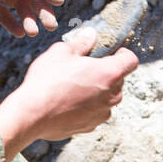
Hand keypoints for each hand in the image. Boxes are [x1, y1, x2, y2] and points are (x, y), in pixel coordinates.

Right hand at [0, 27, 138, 159]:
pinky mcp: (91, 126)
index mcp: (109, 73)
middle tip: (84, 67)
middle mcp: (111, 96)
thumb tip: (91, 35)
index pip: (131, 60)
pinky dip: (87, 106)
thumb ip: (81, 43)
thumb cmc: (47, 80)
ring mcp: (102, 113)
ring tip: (72, 86)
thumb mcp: (62, 52)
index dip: (122, 54)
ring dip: (96, 90)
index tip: (110, 52)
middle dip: (105, 72)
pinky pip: (95, 112)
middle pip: (118, 79)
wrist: (32, 114)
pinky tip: (67, 102)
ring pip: (106, 97)